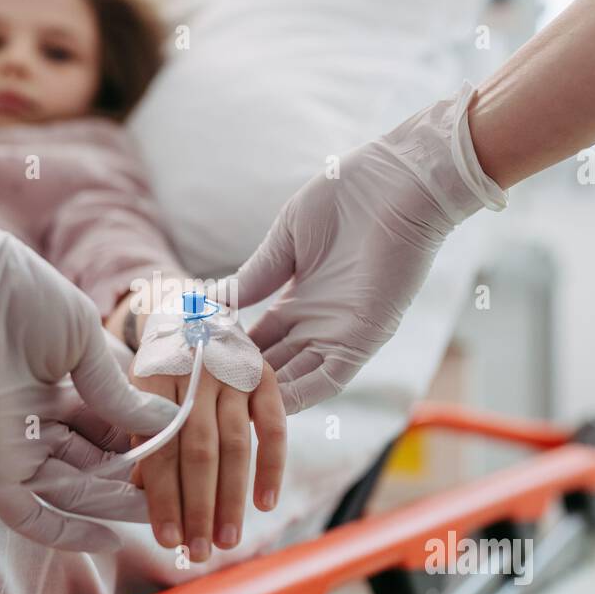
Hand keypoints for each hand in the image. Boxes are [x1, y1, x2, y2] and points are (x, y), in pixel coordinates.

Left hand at [0, 198, 176, 552]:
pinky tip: (110, 541)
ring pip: (71, 490)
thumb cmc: (18, 298)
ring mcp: (11, 446)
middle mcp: (33, 419)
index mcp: (53, 384)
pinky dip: (67, 532)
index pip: (106, 426)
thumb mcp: (85, 342)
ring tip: (163, 518)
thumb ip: (118, 391)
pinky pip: (29, 515)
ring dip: (114, 507)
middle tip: (182, 498)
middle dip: (136, 481)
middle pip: (92, 463)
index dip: (143, 442)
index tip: (184, 452)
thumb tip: (168, 421)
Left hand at [129, 360, 285, 561]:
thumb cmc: (161, 364)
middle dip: (199, 507)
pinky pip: (274, 427)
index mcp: (156, 376)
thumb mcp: (137, 390)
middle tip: (198, 552)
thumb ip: (143, 436)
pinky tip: (264, 503)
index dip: (164, 496)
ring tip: (226, 540)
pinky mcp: (265, 376)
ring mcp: (235, 374)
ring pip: (236, 446)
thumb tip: (143, 493)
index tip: (167, 538)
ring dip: (231, 499)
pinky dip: (272, 467)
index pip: (161, 447)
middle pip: (200, 451)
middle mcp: (198, 374)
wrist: (191, 308)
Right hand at [223, 83, 506, 414]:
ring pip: (296, 378)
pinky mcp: (364, 337)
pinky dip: (302, 394)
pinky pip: (330, 378)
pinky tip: (271, 407)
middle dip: (242, 382)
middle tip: (205, 399)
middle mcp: (317, 322)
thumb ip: (255, 275)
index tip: (196, 366)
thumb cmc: (348, 197)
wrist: (397, 181)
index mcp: (299, 299)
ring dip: (265, 395)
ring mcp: (340, 332)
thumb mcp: (286, 239)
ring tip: (228, 412)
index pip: (258, 340)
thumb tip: (214, 303)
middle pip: (272, 365)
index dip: (229, 354)